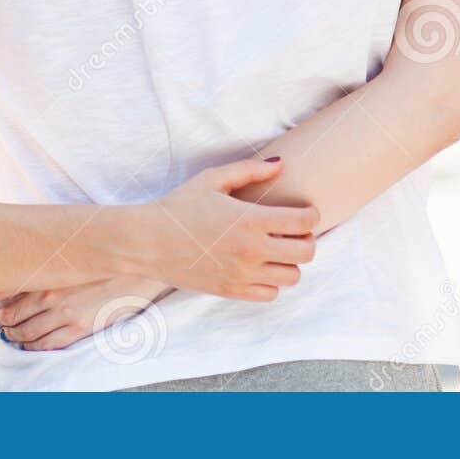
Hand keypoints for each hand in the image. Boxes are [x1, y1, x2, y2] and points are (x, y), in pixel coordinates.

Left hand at [0, 275, 172, 351]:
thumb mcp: (66, 256)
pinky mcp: (82, 328)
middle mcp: (52, 296)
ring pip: (30, 334)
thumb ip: (37, 265)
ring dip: (17, 337)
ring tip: (12, 335)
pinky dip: (35, 347)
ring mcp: (67, 314)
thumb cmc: (100, 258)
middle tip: (1, 325)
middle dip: (5, 325)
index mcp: (47, 274)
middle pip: (16, 319)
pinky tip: (31, 345)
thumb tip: (5, 278)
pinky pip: (50, 344)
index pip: (9, 298)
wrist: (136, 268)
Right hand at [136, 157, 317, 299]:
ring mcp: (243, 274)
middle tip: (293, 230)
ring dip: (290, 261)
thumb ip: (249, 170)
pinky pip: (271, 294)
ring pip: (293, 276)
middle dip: (307, 239)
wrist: (147, 241)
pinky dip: (272, 281)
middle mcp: (251, 251)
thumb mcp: (211, 180)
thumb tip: (279, 165)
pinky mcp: (232, 291)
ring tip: (276, 249)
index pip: (304, 222)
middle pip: (307, 252)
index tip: (304, 211)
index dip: (311, 214)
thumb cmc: (179, 206)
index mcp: (250, 220)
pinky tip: (258, 266)